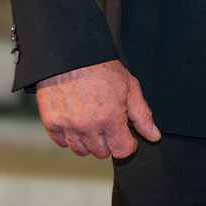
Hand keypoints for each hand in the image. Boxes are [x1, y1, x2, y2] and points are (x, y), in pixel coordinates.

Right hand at [36, 60, 160, 158]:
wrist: (69, 53)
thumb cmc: (99, 66)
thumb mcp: (128, 86)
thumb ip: (142, 115)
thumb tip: (153, 136)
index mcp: (110, 118)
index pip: (122, 150)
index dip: (127, 143)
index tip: (125, 135)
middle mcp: (88, 126)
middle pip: (102, 153)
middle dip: (108, 141)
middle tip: (106, 122)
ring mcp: (68, 126)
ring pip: (81, 151)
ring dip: (88, 141)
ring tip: (90, 122)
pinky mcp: (51, 122)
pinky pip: (62, 142)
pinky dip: (68, 136)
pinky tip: (74, 121)